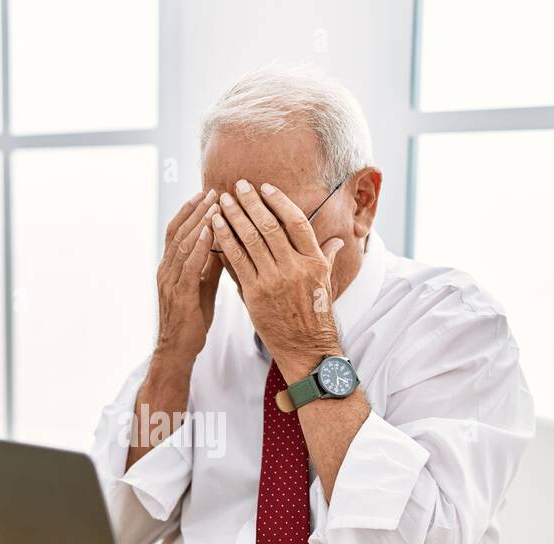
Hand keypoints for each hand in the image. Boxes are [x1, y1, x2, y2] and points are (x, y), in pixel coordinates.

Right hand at [155, 189, 223, 365]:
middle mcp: (166, 270)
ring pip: (183, 243)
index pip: (177, 231)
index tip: (207, 192)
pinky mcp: (179, 295)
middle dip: (196, 209)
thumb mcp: (202, 288)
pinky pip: (189, 265)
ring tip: (215, 204)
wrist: (177, 351)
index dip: (190, 210)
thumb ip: (209, 266)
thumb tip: (224, 243)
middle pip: (178, 231)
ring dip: (199, 221)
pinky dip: (200, 246)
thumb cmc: (191, 322)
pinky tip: (211, 231)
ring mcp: (170, 282)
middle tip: (214, 190)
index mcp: (170, 267)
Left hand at [212, 180, 344, 378]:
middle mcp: (295, 267)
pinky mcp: (255, 294)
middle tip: (237, 185)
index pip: (296, 222)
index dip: (279, 201)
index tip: (264, 187)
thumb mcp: (325, 283)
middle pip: (270, 226)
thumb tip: (337, 241)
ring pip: (251, 240)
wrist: (306, 348)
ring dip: (234, 217)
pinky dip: (225, 241)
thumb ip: (326, 258)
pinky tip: (216, 226)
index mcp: (314, 260)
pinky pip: (237, 261)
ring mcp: (274, 280)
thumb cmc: (315, 315)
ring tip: (222, 200)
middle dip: (251, 203)